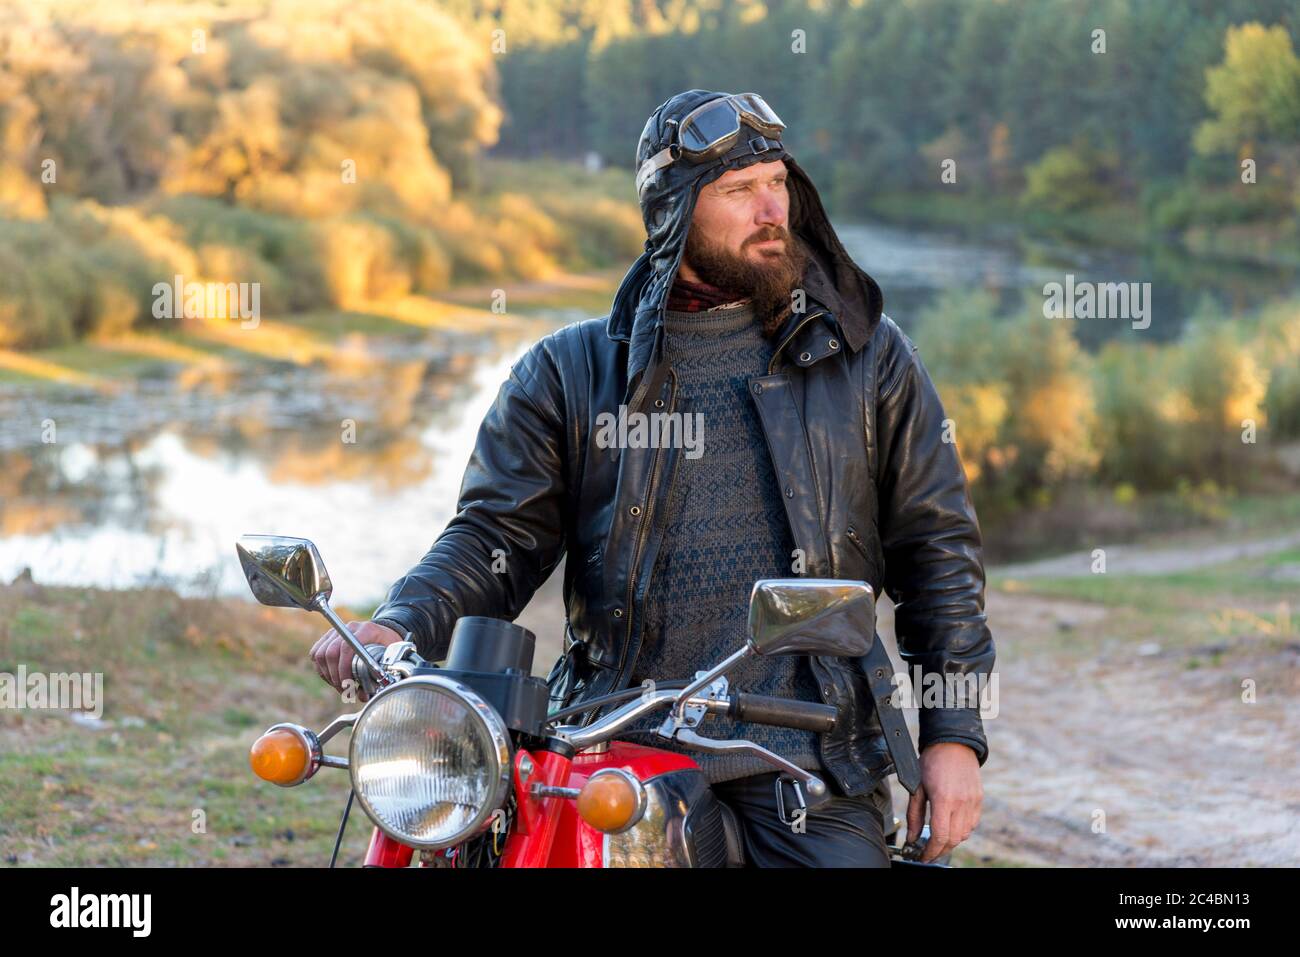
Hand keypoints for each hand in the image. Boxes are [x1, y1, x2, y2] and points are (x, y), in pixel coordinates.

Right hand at [309, 620, 402, 698]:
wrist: (383, 634)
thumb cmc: (388, 647)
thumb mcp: (392, 658)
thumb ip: (381, 676)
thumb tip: (364, 696)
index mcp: (366, 630)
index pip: (346, 646)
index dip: (343, 668)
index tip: (348, 684)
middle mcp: (349, 628)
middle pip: (331, 651)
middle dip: (335, 676)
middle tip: (344, 690)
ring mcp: (337, 631)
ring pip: (320, 653)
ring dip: (327, 675)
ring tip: (339, 687)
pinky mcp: (328, 638)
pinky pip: (316, 654)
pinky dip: (321, 670)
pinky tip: (332, 678)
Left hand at [905, 741, 982, 862]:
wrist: (954, 744)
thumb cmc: (932, 762)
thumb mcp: (917, 787)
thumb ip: (915, 815)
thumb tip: (912, 837)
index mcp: (944, 799)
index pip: (940, 836)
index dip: (931, 851)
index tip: (923, 856)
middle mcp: (962, 803)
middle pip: (953, 839)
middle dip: (940, 850)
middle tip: (928, 853)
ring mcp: (973, 802)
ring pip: (964, 834)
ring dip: (951, 841)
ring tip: (938, 840)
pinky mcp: (979, 800)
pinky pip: (972, 824)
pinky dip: (961, 831)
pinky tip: (951, 827)